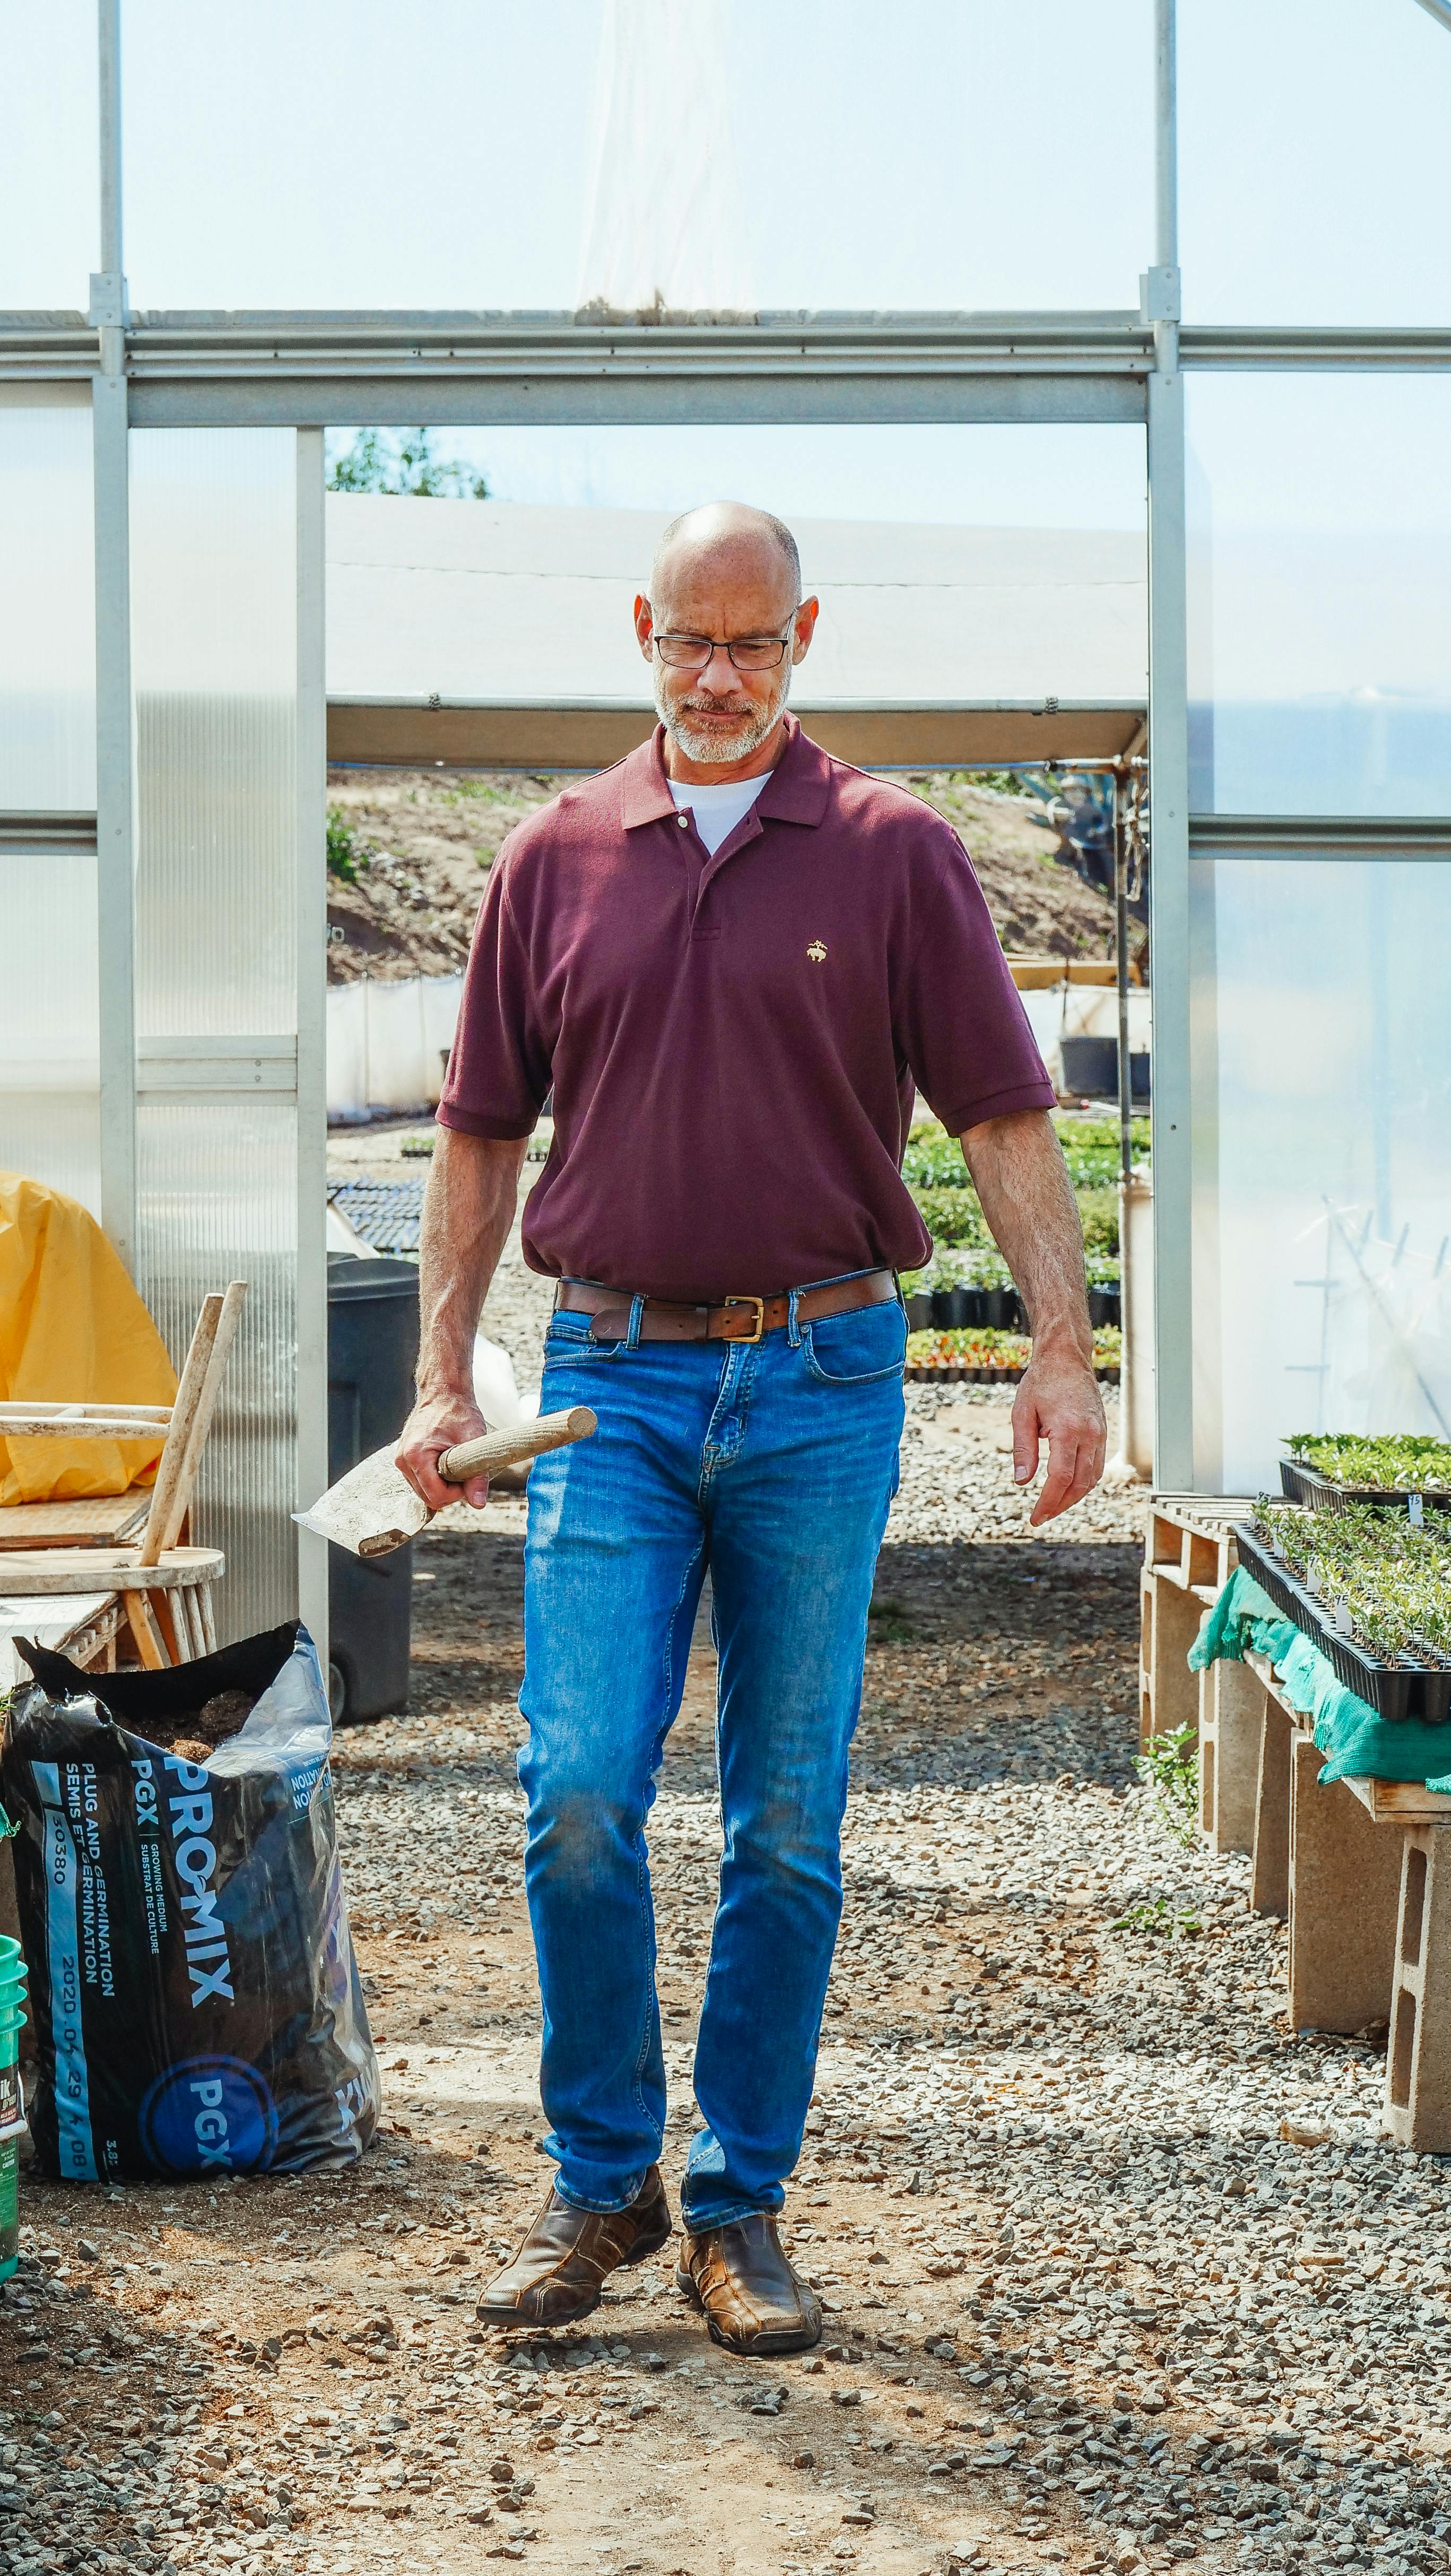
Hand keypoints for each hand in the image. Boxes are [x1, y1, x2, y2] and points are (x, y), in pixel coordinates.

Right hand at [396, 1391, 491, 1513]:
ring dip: (442, 1485)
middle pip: (428, 1498)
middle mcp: (403, 1460)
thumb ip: (477, 1476)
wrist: (444, 1392)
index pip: (435, 1497)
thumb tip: (478, 1503)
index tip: (468, 1478)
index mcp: (416, 1455)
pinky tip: (444, 1463)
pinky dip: (434, 1479)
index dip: (456, 1494)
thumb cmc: (458, 1411)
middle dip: (449, 1491)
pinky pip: (420, 1481)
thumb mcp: (472, 1443)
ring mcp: (401, 1460)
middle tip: (464, 1471)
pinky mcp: (403, 1460)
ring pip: (423, 1492)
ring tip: (454, 1464)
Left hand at [1011, 1341, 1105, 1525]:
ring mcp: (1100, 1433)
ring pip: (1093, 1478)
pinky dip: (1084, 1482)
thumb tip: (1022, 1482)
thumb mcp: (1022, 1413)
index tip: (1035, 1517)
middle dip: (1060, 1505)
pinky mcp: (1102, 1432)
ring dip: (1074, 1497)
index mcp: (1068, 1430)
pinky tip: (1068, 1488)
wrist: (1067, 1358)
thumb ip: (1023, 1449)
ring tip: (1053, 1507)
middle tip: (1041, 1517)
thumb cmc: (1041, 1382)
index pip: (1061, 1478)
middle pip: (1080, 1484)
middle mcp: (1090, 1434)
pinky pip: (1097, 1466)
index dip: (1048, 1502)